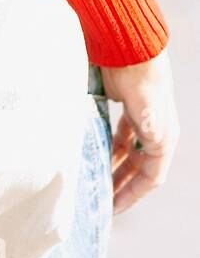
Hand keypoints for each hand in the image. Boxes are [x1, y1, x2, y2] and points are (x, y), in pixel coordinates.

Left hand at [101, 48, 179, 214]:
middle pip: (139, 169)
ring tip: (95, 181)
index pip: (150, 178)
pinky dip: (109, 148)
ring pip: (128, 153)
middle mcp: (156, 133)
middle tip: (100, 200)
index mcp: (163, 138)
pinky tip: (94, 154)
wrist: (132, 48)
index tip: (112, 210)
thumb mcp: (146, 107)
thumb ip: (149, 125)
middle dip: (121, 185)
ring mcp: (142, 121)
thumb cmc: (139, 78)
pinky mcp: (128, 109)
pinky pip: (120, 137)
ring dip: (115, 167)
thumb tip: (152, 139)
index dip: (131, 195)